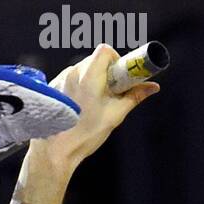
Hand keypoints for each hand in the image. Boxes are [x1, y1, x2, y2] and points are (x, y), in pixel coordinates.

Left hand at [37, 45, 158, 170]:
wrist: (55, 152)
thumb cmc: (85, 134)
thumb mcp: (115, 115)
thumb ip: (134, 96)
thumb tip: (153, 87)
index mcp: (89, 75)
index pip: (105, 51)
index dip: (114, 59)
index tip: (118, 76)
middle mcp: (72, 73)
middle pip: (92, 60)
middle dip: (103, 72)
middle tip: (108, 92)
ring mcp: (58, 80)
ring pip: (80, 70)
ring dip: (89, 80)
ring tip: (91, 103)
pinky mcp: (50, 90)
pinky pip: (67, 80)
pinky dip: (76, 87)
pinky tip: (77, 107)